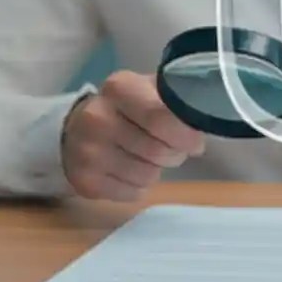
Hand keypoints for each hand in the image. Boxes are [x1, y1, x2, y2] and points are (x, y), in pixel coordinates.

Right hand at [61, 70, 205, 201]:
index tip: (194, 141)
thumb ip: (175, 101)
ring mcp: (87, 151)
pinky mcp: (84, 181)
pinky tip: (128, 170)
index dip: (185, 135)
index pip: (160, 117)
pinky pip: (132, 193)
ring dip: (156, 170)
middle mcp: (97, 117)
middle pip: (157, 151)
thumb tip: (205, 118)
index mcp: (119, 88)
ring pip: (146, 176)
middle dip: (174, 154)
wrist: (76, 129)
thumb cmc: (126, 109)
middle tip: (172, 149)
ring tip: (146, 157)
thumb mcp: (148, 91)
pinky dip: (138, 186)